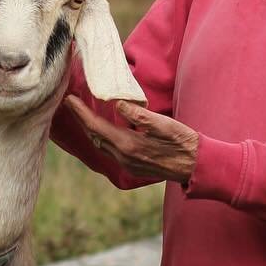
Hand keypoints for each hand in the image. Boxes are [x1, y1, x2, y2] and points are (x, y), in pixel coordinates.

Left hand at [65, 97, 198, 183]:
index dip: (80, 112)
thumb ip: (140, 116)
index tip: (68, 99)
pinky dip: (102, 137)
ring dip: (90, 129)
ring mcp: (127, 164)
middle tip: (71, 103)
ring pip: (100, 144)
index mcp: (128, 145)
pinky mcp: (132, 167)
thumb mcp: (164, 124)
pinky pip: (110, 150)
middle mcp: (123, 157)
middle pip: (94, 135)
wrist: (197, 166)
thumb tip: (118, 104)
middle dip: (81, 119)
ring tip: (83, 113)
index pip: (95, 126)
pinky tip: (103, 129)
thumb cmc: (183, 142)